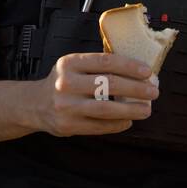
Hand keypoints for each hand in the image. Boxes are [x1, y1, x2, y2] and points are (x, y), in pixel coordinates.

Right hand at [33, 52, 157, 136]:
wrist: (33, 105)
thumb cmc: (61, 83)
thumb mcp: (72, 67)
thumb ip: (97, 67)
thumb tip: (136, 73)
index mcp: (69, 63)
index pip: (105, 61)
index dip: (129, 66)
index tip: (147, 72)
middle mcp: (66, 84)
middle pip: (108, 85)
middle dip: (136, 89)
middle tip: (153, 92)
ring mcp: (67, 106)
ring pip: (106, 109)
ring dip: (131, 110)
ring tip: (146, 110)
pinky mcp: (68, 126)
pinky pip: (100, 126)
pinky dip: (118, 124)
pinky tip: (128, 121)